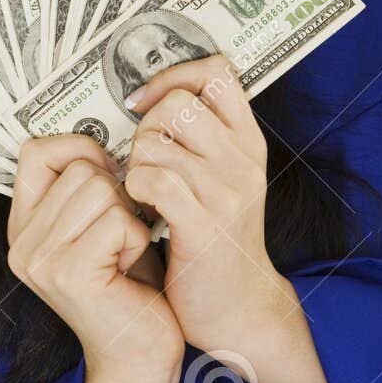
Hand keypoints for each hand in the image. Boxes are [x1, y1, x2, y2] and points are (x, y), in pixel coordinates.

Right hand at [7, 134, 184, 382]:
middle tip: (118, 239)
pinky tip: (130, 271)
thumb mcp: (101, 224)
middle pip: (80, 167)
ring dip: (129, 219)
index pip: (35, 151)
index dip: (78, 150)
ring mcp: (40, 259)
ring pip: (101, 189)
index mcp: (23, 226)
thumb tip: (99, 138)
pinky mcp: (68, 274)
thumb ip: (88, 185)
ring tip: (123, 255)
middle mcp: (22, 243)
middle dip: (117, 195)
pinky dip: (138, 241)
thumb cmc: (130, 287)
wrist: (139, 358)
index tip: (105, 177)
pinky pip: (118, 221)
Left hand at [123, 54, 286, 367]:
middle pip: (178, 103)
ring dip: (135, 164)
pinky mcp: (204, 225)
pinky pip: (153, 179)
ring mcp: (227, 192)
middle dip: (146, 128)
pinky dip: (134, 188)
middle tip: (144, 162)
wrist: (241, 309)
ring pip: (157, 143)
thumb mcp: (223, 180)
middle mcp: (242, 160)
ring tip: (143, 191)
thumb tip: (152, 101)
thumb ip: (201, 140)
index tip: (145, 103)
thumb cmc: (217, 241)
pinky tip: (141, 207)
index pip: (217, 73)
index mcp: (247, 142)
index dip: (175, 76)